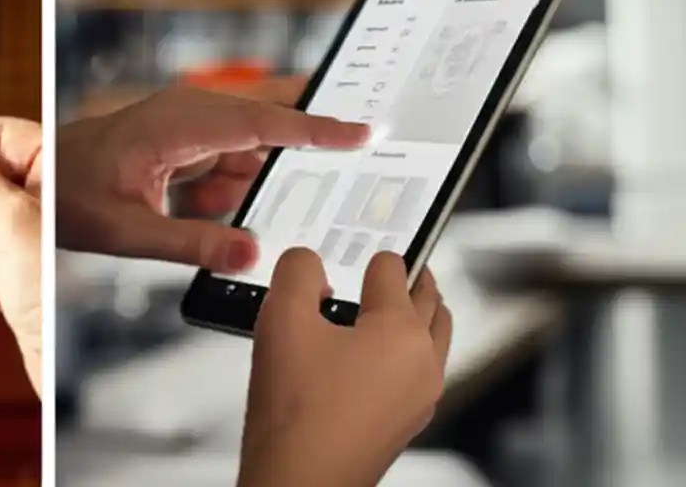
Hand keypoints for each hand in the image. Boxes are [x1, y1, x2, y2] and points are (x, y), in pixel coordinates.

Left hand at [58, 86, 366, 271]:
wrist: (32, 183)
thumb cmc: (66, 197)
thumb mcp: (127, 231)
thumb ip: (192, 244)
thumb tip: (251, 255)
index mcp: (176, 124)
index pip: (262, 122)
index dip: (316, 128)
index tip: (362, 132)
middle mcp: (186, 114)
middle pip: (264, 125)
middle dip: (302, 142)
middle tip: (346, 152)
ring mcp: (184, 124)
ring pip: (246, 146)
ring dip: (258, 175)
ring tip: (256, 194)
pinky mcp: (180, 140)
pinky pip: (225, 158)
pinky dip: (233, 183)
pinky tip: (216, 207)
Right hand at [239, 249, 451, 486]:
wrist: (298, 482)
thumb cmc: (295, 414)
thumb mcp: (281, 319)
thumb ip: (297, 272)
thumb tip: (307, 262)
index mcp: (401, 330)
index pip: (393, 267)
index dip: (367, 255)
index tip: (354, 252)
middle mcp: (423, 362)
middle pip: (431, 301)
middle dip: (409, 279)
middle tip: (390, 268)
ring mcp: (420, 397)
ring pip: (434, 339)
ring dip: (416, 316)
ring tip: (384, 309)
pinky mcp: (406, 423)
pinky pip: (418, 373)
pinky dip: (404, 353)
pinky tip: (365, 359)